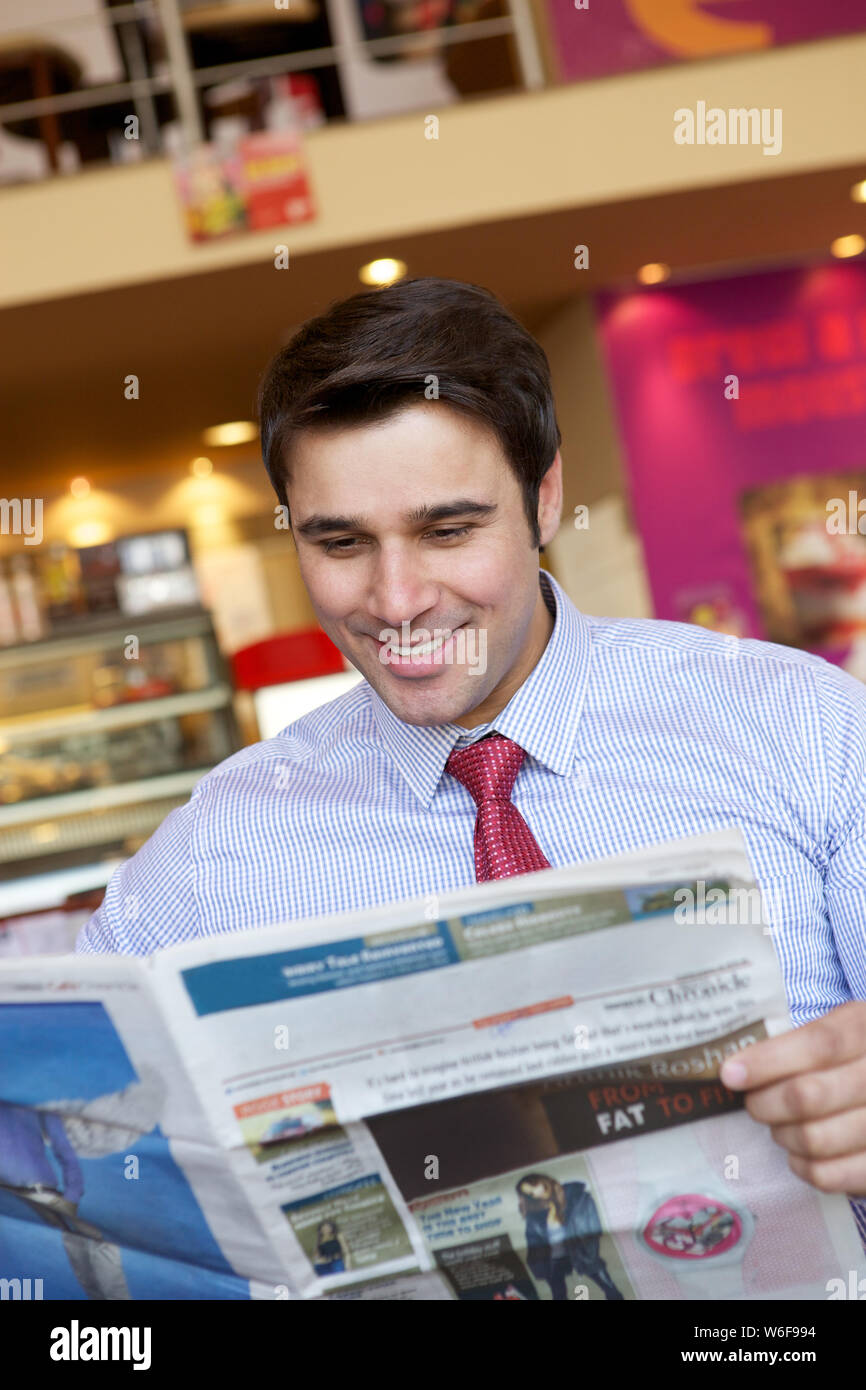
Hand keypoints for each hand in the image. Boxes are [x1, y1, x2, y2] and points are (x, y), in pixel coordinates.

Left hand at [720, 1001, 865, 1196]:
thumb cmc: (851, 1055)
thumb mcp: (838, 1027)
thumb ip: (797, 1040)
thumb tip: (737, 1067)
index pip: (820, 1045)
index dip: (769, 1061)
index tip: (730, 1073)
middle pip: (809, 1095)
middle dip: (766, 1103)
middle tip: (754, 1103)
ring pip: (815, 1139)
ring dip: (783, 1135)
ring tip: (779, 1125)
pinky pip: (829, 1176)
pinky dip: (803, 1166)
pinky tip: (799, 1153)